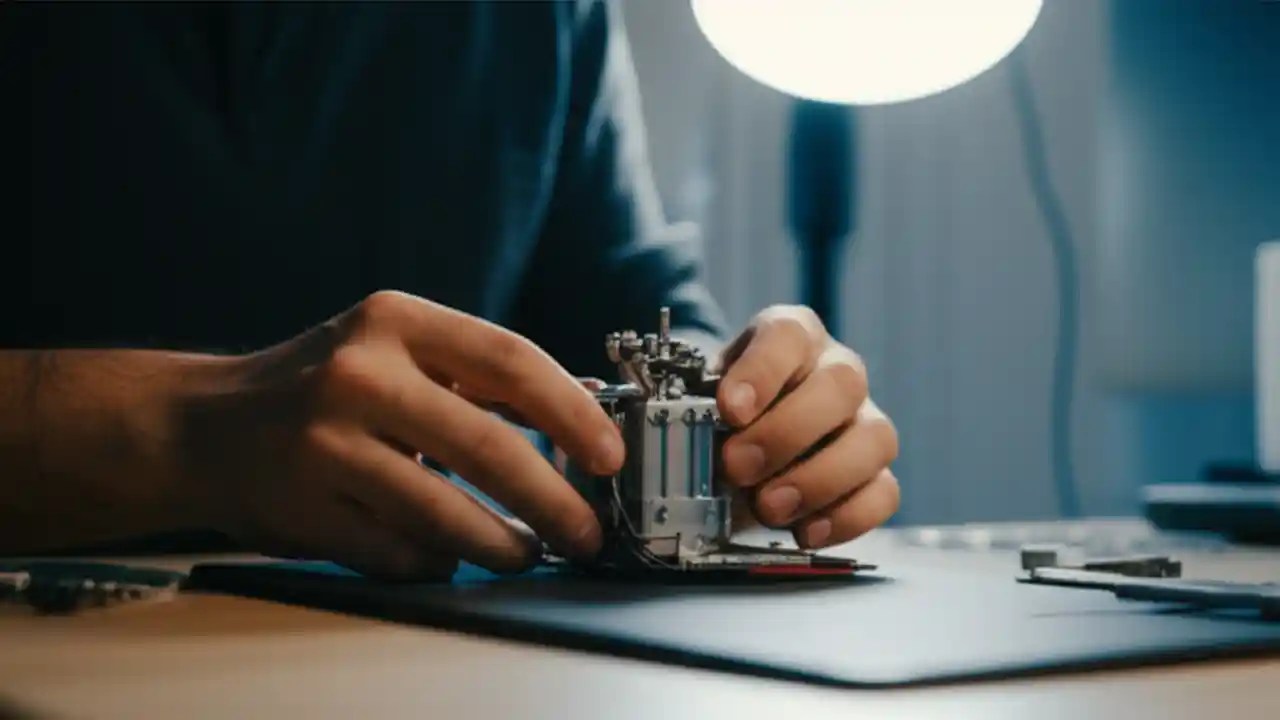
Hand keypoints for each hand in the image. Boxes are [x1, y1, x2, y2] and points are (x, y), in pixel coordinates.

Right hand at [176, 291, 623, 578]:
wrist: (203, 426)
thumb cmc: (321, 388)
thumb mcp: (392, 350)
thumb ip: (473, 379)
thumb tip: (579, 425)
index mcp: (394, 320)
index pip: (509, 360)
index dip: (573, 412)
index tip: (608, 454)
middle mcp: (358, 373)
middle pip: (490, 447)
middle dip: (553, 500)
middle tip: (585, 531)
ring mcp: (325, 443)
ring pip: (445, 513)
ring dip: (501, 544)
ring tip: (526, 550)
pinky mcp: (303, 507)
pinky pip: (398, 551)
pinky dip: (435, 561)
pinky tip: (446, 555)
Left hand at [717, 306, 899, 547]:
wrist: (742, 443)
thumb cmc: (726, 416)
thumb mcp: (705, 404)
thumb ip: (701, 415)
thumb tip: (692, 443)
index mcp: (791, 337)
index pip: (788, 335)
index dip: (762, 371)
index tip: (731, 409)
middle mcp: (838, 370)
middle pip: (841, 384)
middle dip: (785, 433)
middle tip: (738, 467)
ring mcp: (865, 420)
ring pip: (874, 438)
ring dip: (818, 480)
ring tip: (769, 508)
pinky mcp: (877, 472)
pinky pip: (885, 492)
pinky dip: (847, 517)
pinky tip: (806, 531)